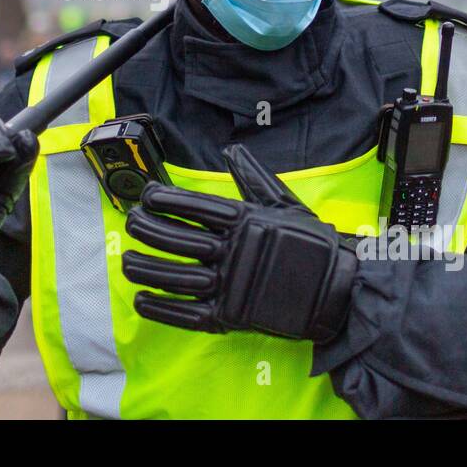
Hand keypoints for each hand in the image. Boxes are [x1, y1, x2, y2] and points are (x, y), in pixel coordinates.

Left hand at [122, 143, 357, 341]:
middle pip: (178, 239)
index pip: (195, 207)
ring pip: (176, 276)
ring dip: (146, 269)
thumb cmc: (311, 243)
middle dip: (147, 230)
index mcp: (245, 220)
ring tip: (127, 262)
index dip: (166, 200)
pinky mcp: (232, 316)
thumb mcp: (284, 203)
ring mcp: (231, 285)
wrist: (340, 289)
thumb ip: (254, 177)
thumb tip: (232, 150)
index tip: (147, 195)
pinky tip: (141, 299)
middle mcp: (234, 251)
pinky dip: (162, 308)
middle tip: (131, 223)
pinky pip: (188, 313)